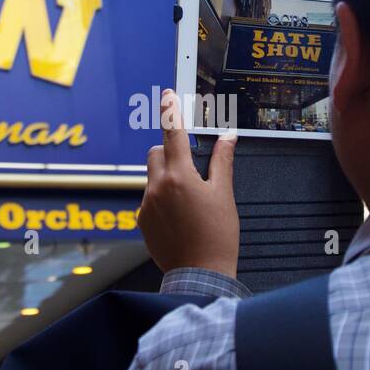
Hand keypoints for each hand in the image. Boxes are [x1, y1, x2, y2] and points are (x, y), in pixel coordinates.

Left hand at [138, 89, 239, 276]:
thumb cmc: (217, 237)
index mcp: (180, 177)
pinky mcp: (142, 221)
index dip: (170, 111)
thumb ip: (222, 162)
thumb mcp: (224, 195)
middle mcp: (158, 187)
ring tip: (188, 202)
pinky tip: (179, 218)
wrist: (200, 274)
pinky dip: (161, 199)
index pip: (173, 133)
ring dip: (165, 178)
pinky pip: (149, 198)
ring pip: (152, 177)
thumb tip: (228, 137)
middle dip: (169, 153)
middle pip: (156, 153)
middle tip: (191, 170)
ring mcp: (147, 205)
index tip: (167, 95)